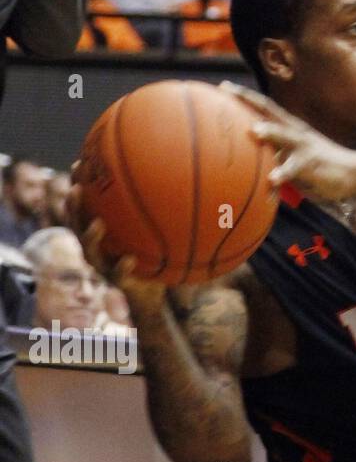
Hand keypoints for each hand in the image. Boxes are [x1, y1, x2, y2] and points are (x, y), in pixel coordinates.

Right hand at [66, 167, 169, 313]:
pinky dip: (122, 267)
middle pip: (76, 225)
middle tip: (77, 189)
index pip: (84, 207)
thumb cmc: (156, 259)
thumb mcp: (157, 233)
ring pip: (90, 251)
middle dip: (74, 207)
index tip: (79, 163)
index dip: (78, 187)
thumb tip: (175, 178)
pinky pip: (118, 275)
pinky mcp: (118, 284)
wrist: (156, 298)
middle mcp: (96, 248)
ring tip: (98, 223)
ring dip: (92, 236)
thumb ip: (158, 210)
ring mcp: (104, 266)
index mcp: (100, 232)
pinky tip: (130, 259)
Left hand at [224, 82, 355, 203]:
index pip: (265, 108)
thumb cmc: (321, 169)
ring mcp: (305, 147)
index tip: (223, 87)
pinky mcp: (314, 164)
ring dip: (270, 132)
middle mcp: (296, 132)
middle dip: (247, 100)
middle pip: (269, 111)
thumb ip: (278, 156)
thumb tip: (254, 163)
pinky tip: (272, 182)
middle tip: (226, 91)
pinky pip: (296, 169)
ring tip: (254, 131)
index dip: (244, 97)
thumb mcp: (295, 159)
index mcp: (290, 129)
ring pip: (285, 136)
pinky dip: (283, 174)